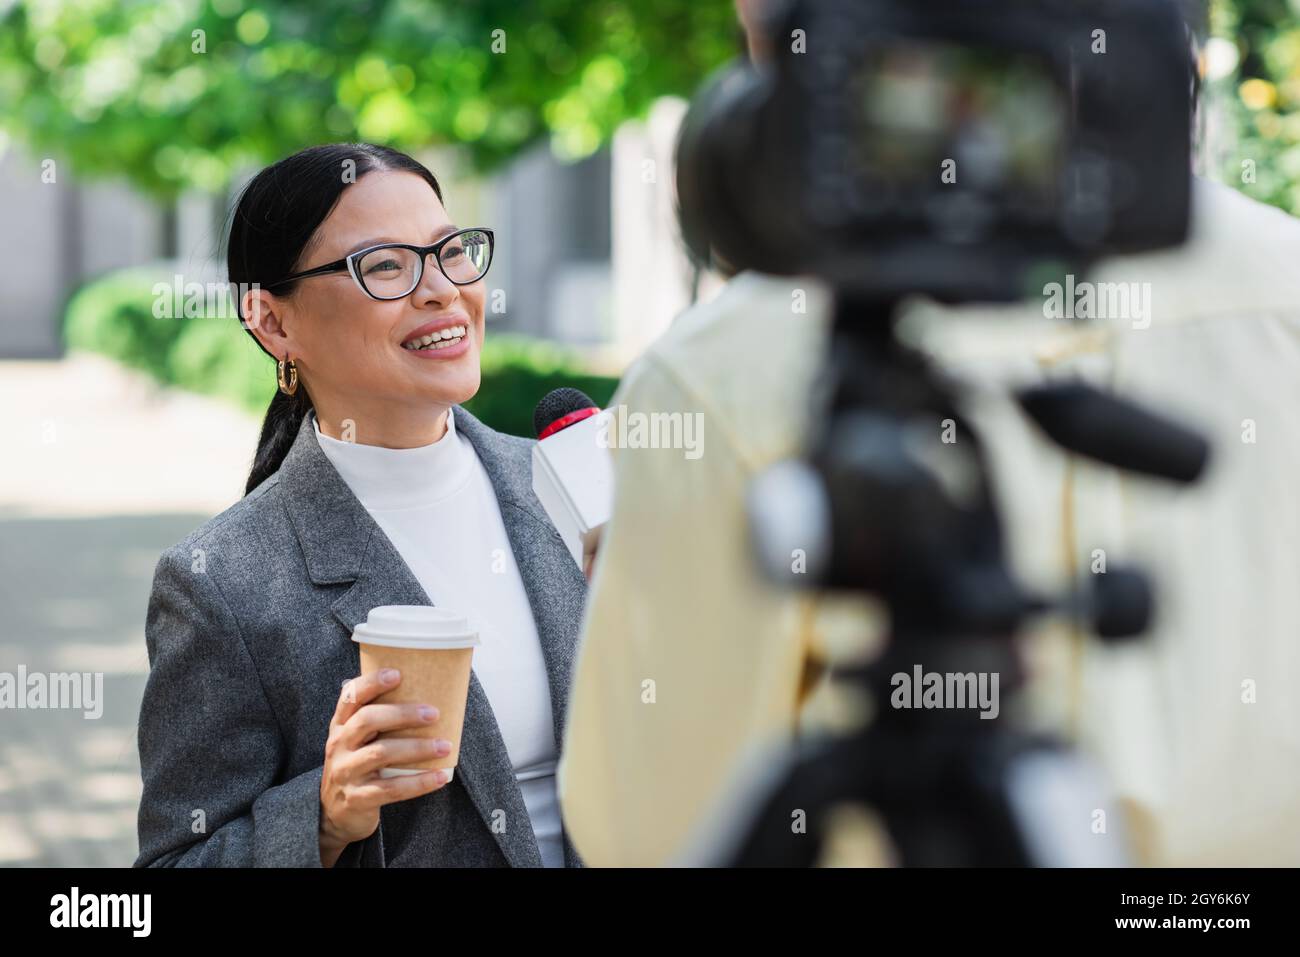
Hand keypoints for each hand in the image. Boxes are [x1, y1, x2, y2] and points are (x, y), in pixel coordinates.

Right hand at [318, 668, 450, 865]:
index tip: (397, 674)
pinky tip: (440, 776)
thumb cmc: (358, 764)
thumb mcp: (358, 740)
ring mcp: (346, 772)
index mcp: (341, 724)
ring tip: (444, 746)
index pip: (350, 697)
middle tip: (434, 713)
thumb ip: (380, 719)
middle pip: (367, 720)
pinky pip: (391, 789)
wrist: (335, 813)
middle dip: (402, 714)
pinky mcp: (357, 798)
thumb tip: (428, 690)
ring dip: (417, 748)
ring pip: (381, 753)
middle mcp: (339, 745)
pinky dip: (418, 783)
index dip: (371, 683)